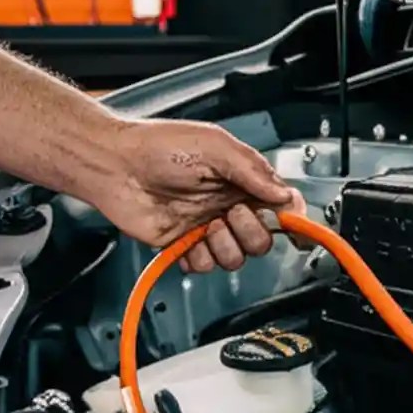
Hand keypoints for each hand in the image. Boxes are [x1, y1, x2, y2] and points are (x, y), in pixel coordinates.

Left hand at [94, 118, 304, 271]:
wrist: (115, 166)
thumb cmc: (158, 146)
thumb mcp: (216, 146)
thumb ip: (253, 171)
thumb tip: (284, 195)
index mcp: (241, 179)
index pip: (280, 205)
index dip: (293, 219)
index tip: (297, 229)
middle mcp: (227, 204)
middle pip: (263, 238)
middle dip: (253, 231)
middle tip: (232, 213)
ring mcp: (205, 226)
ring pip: (236, 257)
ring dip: (226, 246)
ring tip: (207, 225)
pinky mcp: (183, 244)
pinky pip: (204, 266)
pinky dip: (199, 258)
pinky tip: (189, 239)